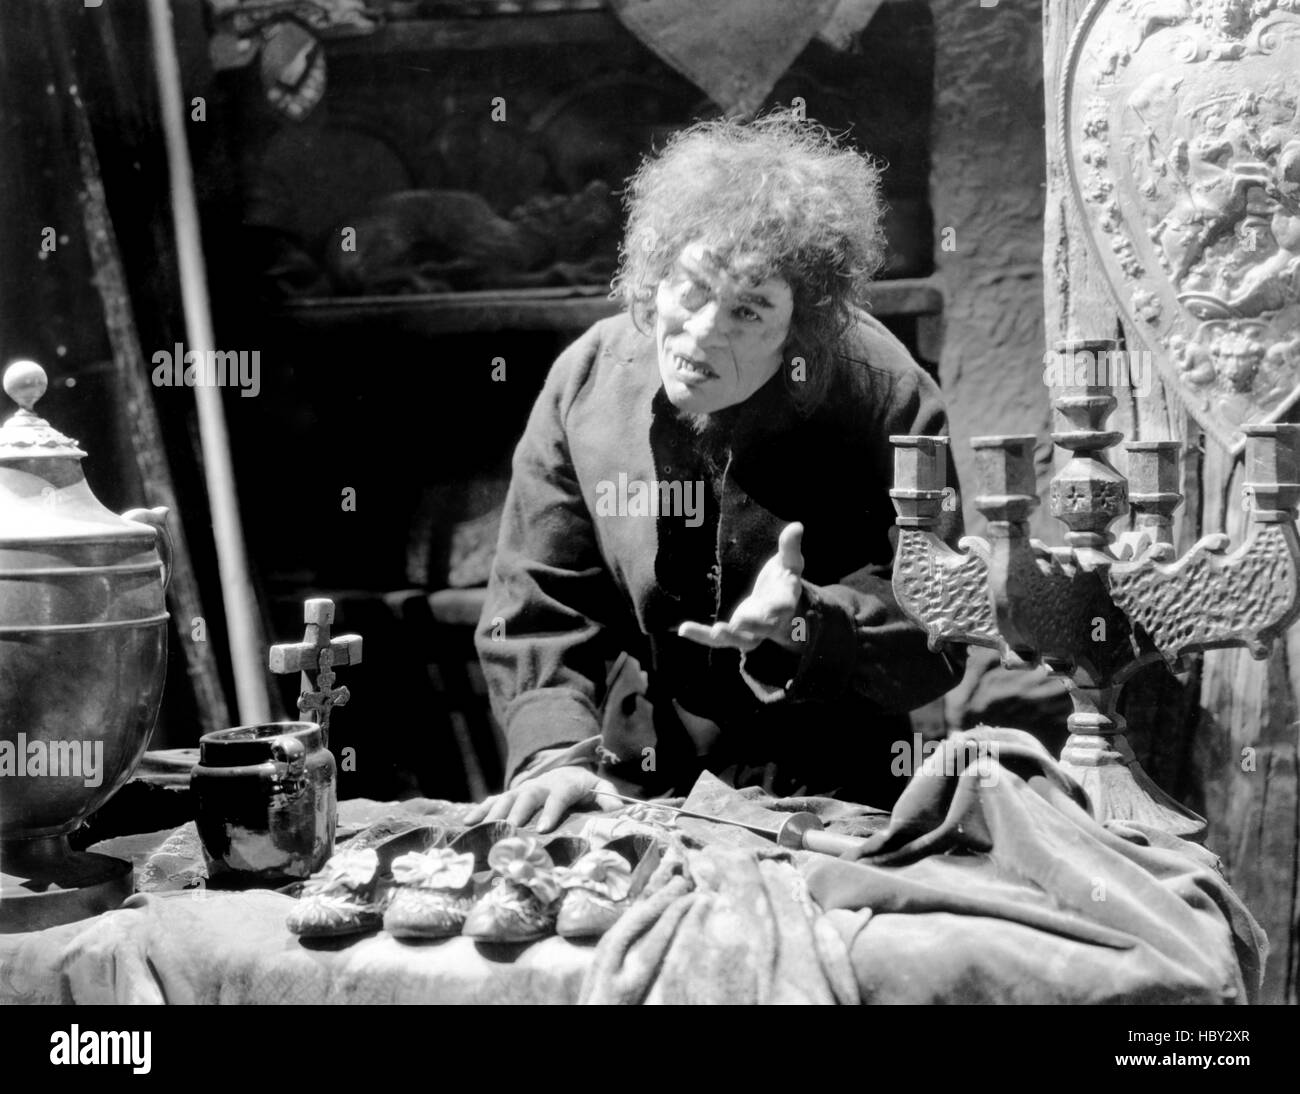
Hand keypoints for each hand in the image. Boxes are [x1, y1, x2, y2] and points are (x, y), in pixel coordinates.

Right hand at [463, 766, 620, 832]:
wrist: (563, 771)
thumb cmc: (583, 788)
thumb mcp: (599, 788)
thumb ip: (608, 796)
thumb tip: (616, 809)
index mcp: (564, 784)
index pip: (558, 796)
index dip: (551, 811)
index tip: (543, 829)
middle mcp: (540, 785)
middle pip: (527, 796)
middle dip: (518, 813)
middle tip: (510, 830)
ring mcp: (522, 790)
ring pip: (507, 798)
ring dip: (495, 813)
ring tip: (485, 829)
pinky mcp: (509, 796)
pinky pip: (492, 801)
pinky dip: (480, 810)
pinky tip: (468, 823)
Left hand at [677, 522, 806, 652]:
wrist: (780, 606)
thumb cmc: (783, 580)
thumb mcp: (789, 563)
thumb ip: (790, 548)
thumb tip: (797, 526)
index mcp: (784, 604)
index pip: (782, 608)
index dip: (777, 609)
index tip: (772, 608)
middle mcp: (770, 622)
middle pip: (763, 629)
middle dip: (752, 627)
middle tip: (736, 623)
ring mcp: (752, 632)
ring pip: (740, 640)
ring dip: (725, 637)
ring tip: (713, 631)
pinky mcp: (735, 633)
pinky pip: (719, 639)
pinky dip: (702, 636)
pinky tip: (683, 629)